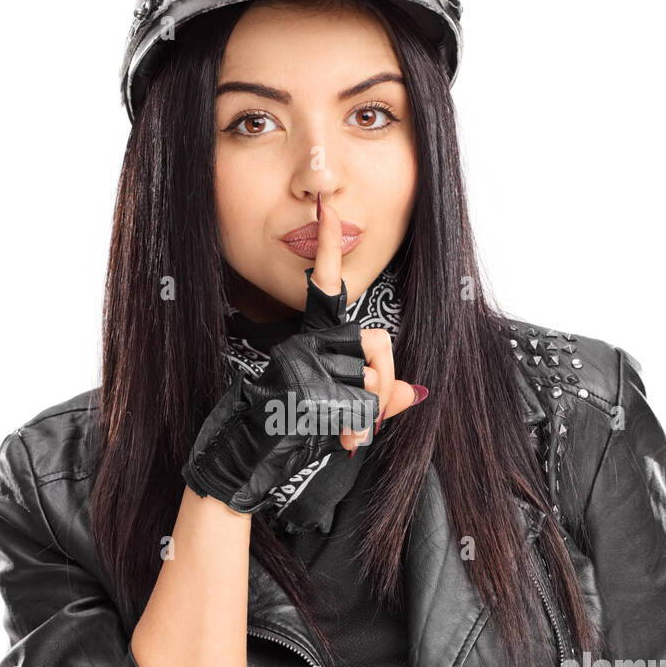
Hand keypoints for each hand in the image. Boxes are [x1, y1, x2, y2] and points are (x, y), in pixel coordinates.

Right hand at [310, 193, 426, 453]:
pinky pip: (358, 402)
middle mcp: (307, 341)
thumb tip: (415, 391)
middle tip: (368, 420)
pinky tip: (339, 439)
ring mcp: (305, 361)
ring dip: (370, 415)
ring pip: (371, 379)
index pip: (325, 286)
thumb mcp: (345, 412)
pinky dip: (356, 427)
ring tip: (347, 434)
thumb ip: (380, 398)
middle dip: (384, 386)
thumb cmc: (294, 434)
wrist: (250, 458)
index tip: (329, 208)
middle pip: (377, 344)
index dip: (328, 246)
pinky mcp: (305, 383)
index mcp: (313, 339)